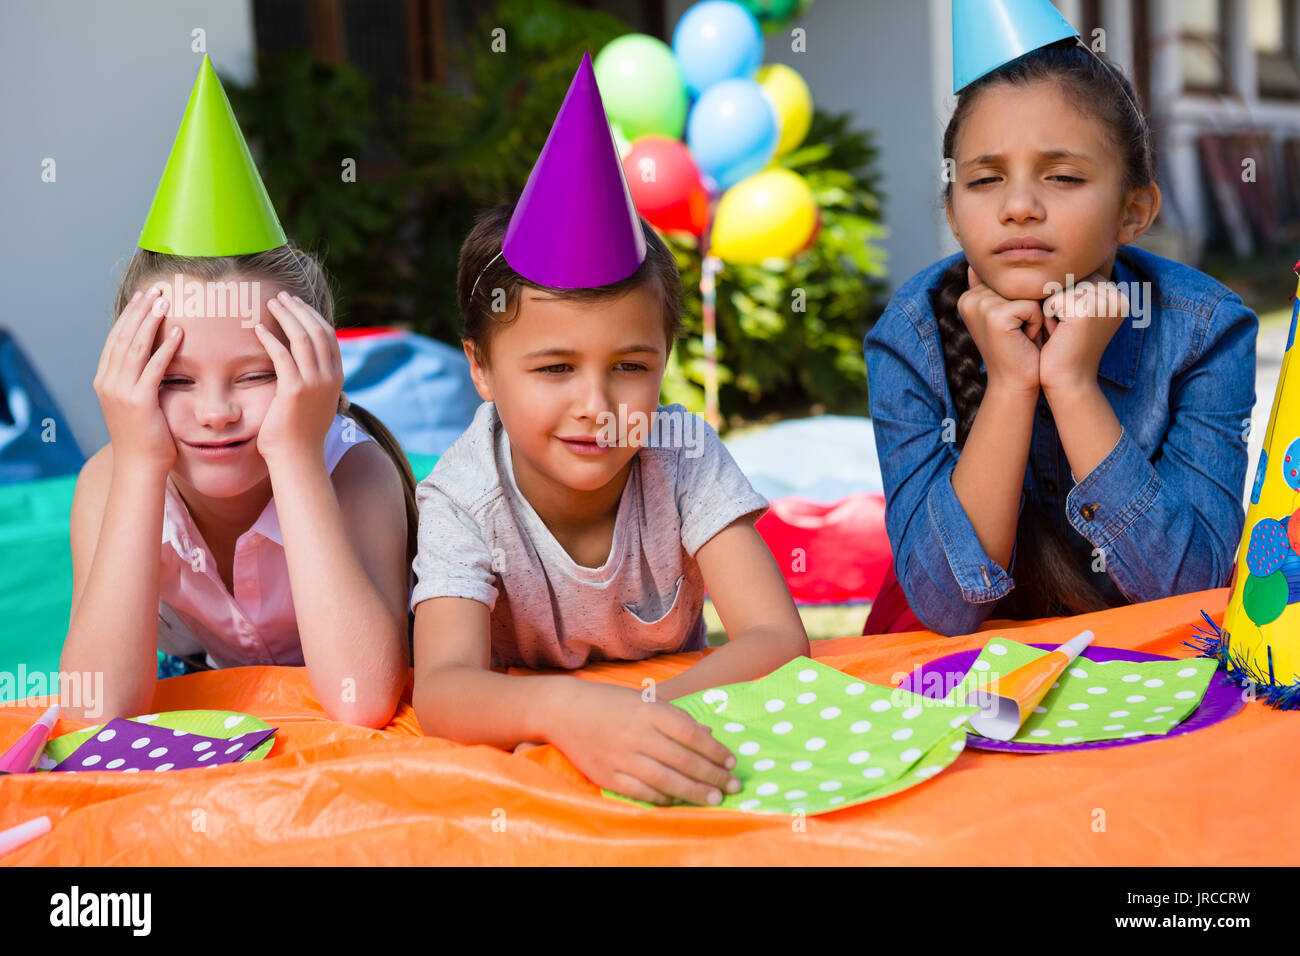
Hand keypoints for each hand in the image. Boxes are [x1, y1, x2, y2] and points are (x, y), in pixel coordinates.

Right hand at [93, 287, 182, 474]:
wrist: (139, 466)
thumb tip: (151, 360)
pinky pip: (154, 368)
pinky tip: (179, 333)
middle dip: (140, 310)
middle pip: (124, 336)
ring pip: (136, 347)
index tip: (144, 296)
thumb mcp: (133, 403)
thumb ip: (136, 381)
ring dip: (151, 322)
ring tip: (166, 302)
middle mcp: (108, 382)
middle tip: (156, 289)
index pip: (116, 338)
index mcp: (104, 380)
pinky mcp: (139, 402)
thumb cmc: (143, 437)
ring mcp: (121, 391)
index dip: (130, 315)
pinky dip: (166, 348)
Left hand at [254, 292, 343, 465]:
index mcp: (336, 378)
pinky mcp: (295, 390)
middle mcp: (330, 378)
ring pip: (302, 338)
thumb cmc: (300, 433)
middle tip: (281, 297)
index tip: (295, 304)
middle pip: (317, 331)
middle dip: (299, 309)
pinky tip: (258, 329)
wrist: (297, 458)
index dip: (312, 315)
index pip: (328, 336)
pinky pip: (282, 355)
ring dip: (285, 316)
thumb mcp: (316, 402)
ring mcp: (315, 384)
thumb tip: (306, 364)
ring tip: (270, 304)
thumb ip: (315, 381)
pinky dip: (270, 338)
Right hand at [548, 680, 739, 805]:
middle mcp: (637, 734)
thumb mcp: (643, 699)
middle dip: (712, 775)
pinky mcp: (607, 776)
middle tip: (733, 786)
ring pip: (666, 780)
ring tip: (715, 798)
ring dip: (694, 791)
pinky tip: (678, 800)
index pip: (691, 733)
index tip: (731, 762)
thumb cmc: (608, 702)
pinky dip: (663, 798)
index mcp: (649, 711)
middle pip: (683, 760)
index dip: (715, 750)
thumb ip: (676, 716)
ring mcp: (621, 757)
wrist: (563, 710)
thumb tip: (708, 734)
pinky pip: (641, 792)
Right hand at [957, 266, 1045, 394]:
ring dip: (1033, 314)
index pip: (1009, 280)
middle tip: (1018, 332)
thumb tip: (982, 265)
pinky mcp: (995, 316)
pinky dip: (1036, 322)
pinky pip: (1032, 306)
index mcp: (969, 296)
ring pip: (1026, 292)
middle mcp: (969, 298)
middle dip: (1027, 306)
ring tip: (1022, 334)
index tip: (1011, 326)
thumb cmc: (1016, 349)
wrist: (1014, 382)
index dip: (1020, 301)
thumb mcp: (1003, 315)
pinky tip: (1024, 339)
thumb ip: (993, 289)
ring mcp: (980, 306)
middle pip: (1017, 283)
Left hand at [1039, 272, 1128, 392]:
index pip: (1081, 277)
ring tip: (1063, 332)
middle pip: (1071, 279)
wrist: (1068, 381)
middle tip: (1067, 331)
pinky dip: (1048, 317)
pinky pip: (1052, 300)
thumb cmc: (1067, 349)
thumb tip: (1063, 259)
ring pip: (1061, 288)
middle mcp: (1118, 297)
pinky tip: (1059, 335)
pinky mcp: (1086, 311)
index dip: (1067, 300)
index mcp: (1120, 296)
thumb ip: (1080, 288)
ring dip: (1053, 310)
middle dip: (1060, 304)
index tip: (1074, 325)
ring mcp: (1104, 303)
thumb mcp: (1079, 315)